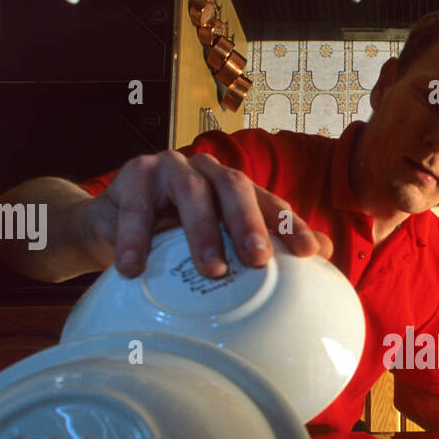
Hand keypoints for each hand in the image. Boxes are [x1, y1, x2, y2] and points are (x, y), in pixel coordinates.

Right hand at [78, 150, 332, 278]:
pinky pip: (137, 206)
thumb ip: (264, 246)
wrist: (111, 228)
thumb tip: (328, 255)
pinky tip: (135, 267)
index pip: (268, 201)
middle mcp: (207, 172)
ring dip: (202, 232)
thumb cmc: (172, 238)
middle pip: (235, 188)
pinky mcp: (134, 174)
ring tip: (211, 269)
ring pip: (192, 193)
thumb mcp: (217, 243)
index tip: (310, 253)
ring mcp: (171, 168)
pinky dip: (137, 238)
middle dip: (250, 223)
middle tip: (258, 260)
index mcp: (233, 188)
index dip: (290, 225)